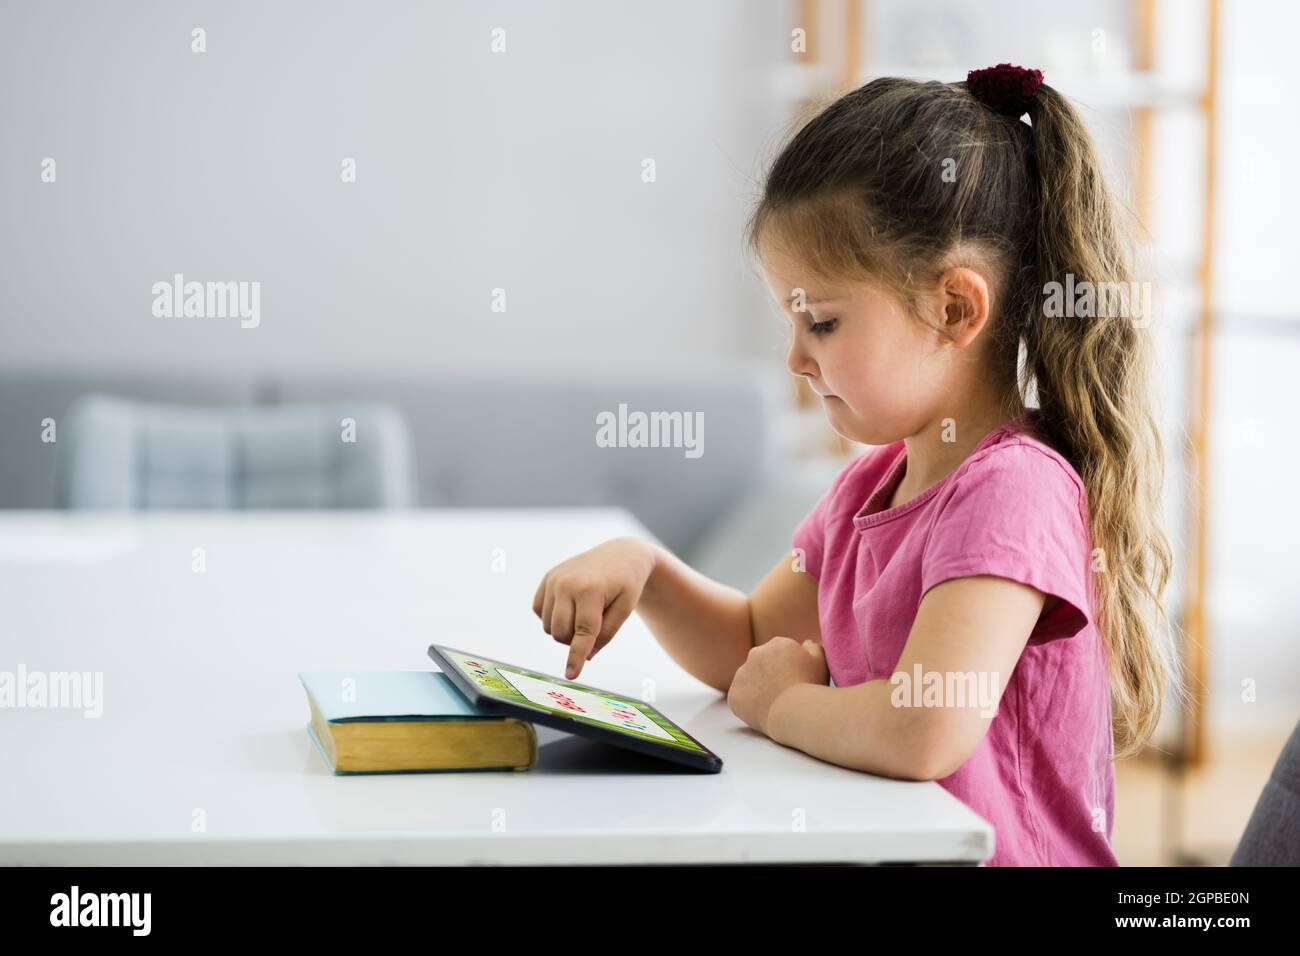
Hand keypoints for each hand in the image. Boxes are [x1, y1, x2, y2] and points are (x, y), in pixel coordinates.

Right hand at [532, 537, 659, 679]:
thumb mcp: (624, 610)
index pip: (582, 633)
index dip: (576, 657)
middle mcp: (566, 583)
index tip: (571, 675)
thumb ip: (605, 634)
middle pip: (560, 634)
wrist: (621, 555)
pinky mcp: (547, 579)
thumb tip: (584, 656)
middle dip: (575, 640)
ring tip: (586, 613)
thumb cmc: (627, 584)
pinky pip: (539, 612)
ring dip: (565, 629)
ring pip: (548, 626)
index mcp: (590, 590)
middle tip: (595, 626)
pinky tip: (570, 606)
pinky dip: (552, 617)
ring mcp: (554, 579)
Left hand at [727, 637, 827, 735]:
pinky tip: (763, 711)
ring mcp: (742, 673)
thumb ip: (813, 647)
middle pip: (762, 663)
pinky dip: (748, 704)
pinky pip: (739, 697)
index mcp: (777, 643)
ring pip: (749, 680)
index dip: (788, 668)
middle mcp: (756, 653)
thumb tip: (806, 643)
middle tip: (784, 693)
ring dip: (757, 688)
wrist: (796, 710)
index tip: (795, 681)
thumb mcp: (821, 661)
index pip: (779, 653)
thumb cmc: (811, 686)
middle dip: (770, 675)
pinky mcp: (734, 693)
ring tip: (774, 704)